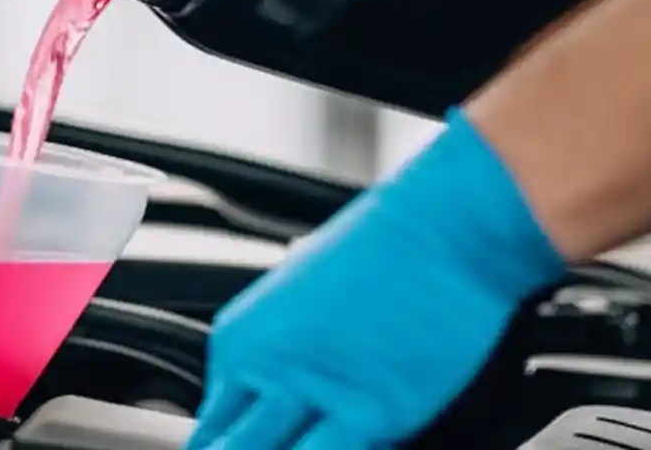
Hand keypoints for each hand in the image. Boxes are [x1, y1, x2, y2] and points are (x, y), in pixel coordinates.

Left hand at [185, 111, 564, 448]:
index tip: (240, 449)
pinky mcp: (372, 411)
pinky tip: (352, 448)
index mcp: (239, 340)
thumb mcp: (296, 299)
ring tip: (309, 442)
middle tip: (267, 449)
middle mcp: (265, 367)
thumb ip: (278, 352)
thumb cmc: (384, 250)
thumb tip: (277, 390)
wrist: (442, 224)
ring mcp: (314, 392)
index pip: (208, 429)